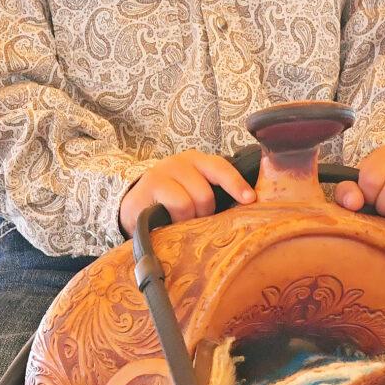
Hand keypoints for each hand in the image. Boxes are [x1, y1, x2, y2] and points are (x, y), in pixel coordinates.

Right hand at [118, 150, 255, 237]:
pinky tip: (168, 222)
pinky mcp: (149, 186)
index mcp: (197, 161)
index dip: (236, 184)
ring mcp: (163, 172)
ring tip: (179, 222)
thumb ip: (216, 194)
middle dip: (204, 213)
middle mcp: (180, 162)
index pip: (221, 168)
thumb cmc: (171, 201)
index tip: (250, 200)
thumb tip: (248, 206)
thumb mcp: (194, 193)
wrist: (134, 206)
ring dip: (187, 219)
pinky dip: (175, 220)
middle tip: (196, 220)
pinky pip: (173, 206)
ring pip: (189, 202)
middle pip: (206, 193)